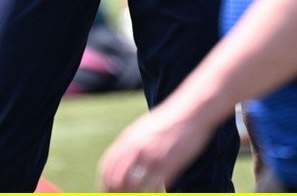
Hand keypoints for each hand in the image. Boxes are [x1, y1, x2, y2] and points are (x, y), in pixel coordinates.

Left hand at [98, 104, 213, 191]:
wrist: (192, 109)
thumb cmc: (168, 119)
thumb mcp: (143, 127)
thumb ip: (130, 143)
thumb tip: (119, 161)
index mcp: (128, 139)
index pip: (108, 168)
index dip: (105, 185)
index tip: (108, 193)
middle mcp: (137, 148)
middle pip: (117, 181)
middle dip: (118, 193)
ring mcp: (153, 157)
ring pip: (134, 187)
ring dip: (134, 195)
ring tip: (140, 195)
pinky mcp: (170, 164)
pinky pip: (155, 187)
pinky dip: (152, 193)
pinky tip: (157, 192)